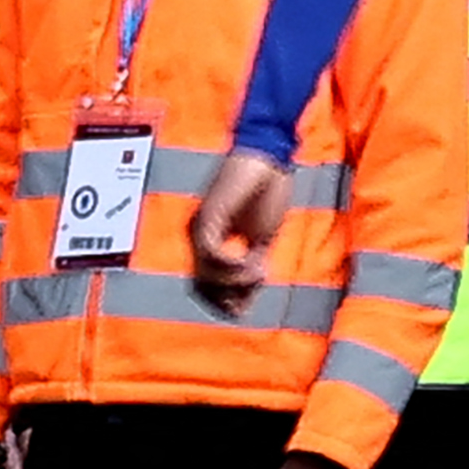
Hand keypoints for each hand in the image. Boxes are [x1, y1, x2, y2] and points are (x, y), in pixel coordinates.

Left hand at [188, 152, 291, 315]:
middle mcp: (198, 235)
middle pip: (201, 286)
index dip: (223, 302)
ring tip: (259, 272)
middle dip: (229, 297)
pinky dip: (232, 266)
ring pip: (206, 274)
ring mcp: (200, 226)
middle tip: (255, 291)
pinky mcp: (208, 216)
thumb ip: (253, 264)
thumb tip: (248, 293)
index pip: (205, 284)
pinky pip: (212, 254)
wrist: (270, 158)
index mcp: (210, 240)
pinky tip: (252, 262)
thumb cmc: (267, 191)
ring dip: (235, 281)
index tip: (244, 310)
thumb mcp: (262, 237)